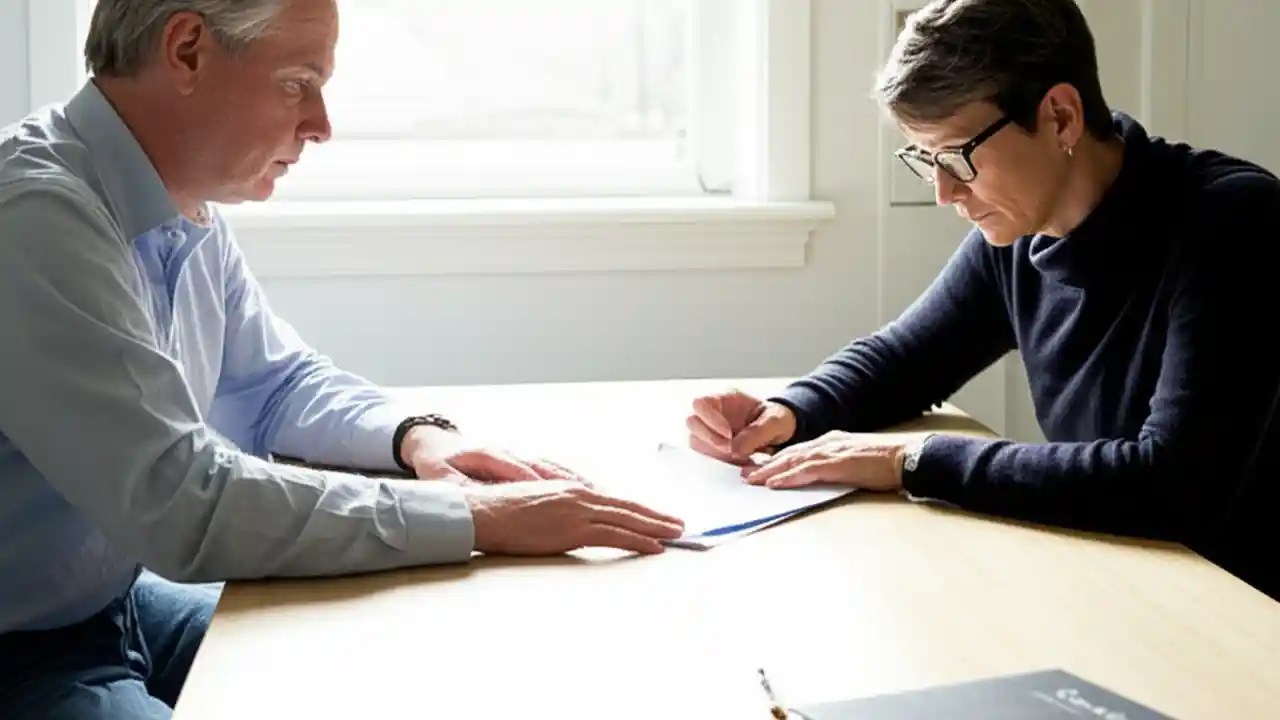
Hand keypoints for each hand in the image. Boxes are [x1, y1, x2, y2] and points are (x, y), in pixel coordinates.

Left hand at [402, 426, 586, 486]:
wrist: (438, 444)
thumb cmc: (439, 465)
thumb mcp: (438, 478)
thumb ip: (453, 488)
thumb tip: (461, 501)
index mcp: (485, 455)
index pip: (512, 467)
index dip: (530, 479)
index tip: (549, 491)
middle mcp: (510, 453)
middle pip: (544, 468)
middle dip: (567, 483)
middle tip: (593, 497)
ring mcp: (522, 457)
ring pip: (556, 470)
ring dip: (580, 483)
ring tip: (604, 497)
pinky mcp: (528, 464)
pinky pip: (557, 473)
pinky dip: (577, 483)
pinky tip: (597, 493)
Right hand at [467, 481, 685, 554]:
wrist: (485, 512)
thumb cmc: (504, 511)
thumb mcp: (540, 503)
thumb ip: (563, 508)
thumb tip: (578, 519)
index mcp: (573, 488)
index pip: (614, 500)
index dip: (638, 508)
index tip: (656, 515)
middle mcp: (581, 495)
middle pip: (628, 507)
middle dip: (656, 516)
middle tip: (679, 524)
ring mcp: (579, 511)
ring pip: (628, 520)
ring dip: (656, 528)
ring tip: (676, 534)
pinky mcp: (574, 530)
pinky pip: (615, 536)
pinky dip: (639, 541)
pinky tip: (655, 547)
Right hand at [686, 389, 796, 464]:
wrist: (778, 431)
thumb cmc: (776, 418)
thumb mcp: (774, 421)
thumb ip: (756, 432)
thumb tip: (734, 449)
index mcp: (725, 397)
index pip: (701, 402)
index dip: (709, 418)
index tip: (729, 434)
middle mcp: (713, 412)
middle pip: (692, 422)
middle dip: (711, 440)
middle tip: (732, 450)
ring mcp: (710, 429)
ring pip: (695, 441)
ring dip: (714, 452)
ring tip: (739, 457)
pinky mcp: (712, 445)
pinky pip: (704, 454)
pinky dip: (718, 461)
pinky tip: (737, 462)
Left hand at [742, 431, 920, 491]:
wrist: (909, 458)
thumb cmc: (887, 463)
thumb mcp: (855, 461)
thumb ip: (837, 465)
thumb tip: (822, 476)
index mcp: (832, 442)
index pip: (797, 450)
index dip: (776, 460)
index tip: (758, 468)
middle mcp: (828, 443)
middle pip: (789, 454)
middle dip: (765, 465)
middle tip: (744, 475)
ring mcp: (832, 452)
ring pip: (792, 461)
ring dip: (769, 472)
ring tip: (751, 481)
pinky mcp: (838, 464)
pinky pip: (807, 471)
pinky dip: (788, 477)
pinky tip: (774, 484)